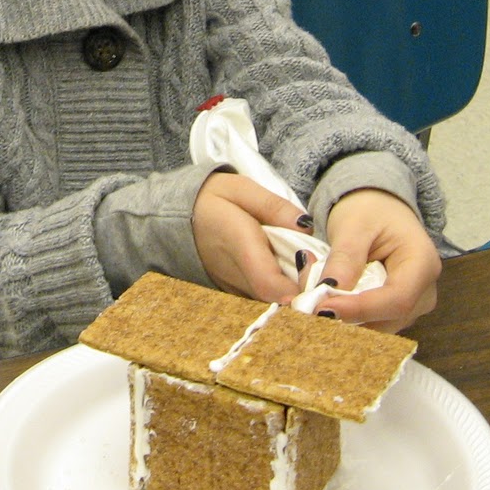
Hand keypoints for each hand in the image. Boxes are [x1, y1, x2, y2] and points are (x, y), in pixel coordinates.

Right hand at [192, 172, 311, 303]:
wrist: (172, 218)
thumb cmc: (209, 200)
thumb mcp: (241, 189)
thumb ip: (274, 207)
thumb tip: (307, 226)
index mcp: (239, 245)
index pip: (270, 284)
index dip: (299, 288)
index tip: (317, 271)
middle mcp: (235, 275)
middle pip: (278, 297)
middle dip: (303, 286)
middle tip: (316, 265)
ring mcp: (232, 289)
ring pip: (271, 300)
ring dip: (292, 287)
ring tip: (299, 263)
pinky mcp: (232, 294)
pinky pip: (261, 298)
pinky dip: (278, 288)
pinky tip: (282, 269)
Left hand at [310, 188, 439, 332]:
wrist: (377, 206)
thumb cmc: (368, 209)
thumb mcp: (353, 225)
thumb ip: (344, 258)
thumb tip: (328, 292)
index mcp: (422, 264)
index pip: (396, 300)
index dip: (359, 310)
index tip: (321, 308)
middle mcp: (424, 292)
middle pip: (386, 320)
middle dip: (345, 315)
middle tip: (308, 296)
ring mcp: (412, 305)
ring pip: (376, 327)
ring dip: (342, 316)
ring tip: (314, 290)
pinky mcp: (394, 311)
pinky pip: (369, 323)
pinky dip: (345, 314)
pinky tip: (327, 296)